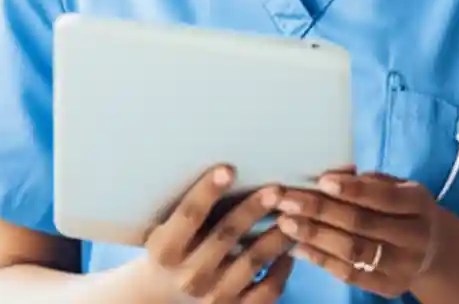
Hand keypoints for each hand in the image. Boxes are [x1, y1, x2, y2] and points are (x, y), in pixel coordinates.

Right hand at [139, 166, 295, 303]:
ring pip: (253, 261)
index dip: (207, 191)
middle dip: (252, 210)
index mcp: (165, 251)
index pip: (188, 215)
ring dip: (276, 236)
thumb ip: (186, 209)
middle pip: (225, 236)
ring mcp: (213, 297)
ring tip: (294, 214)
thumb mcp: (164, 232)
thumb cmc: (169, 252)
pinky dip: (282, 269)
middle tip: (276, 188)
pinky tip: (290, 249)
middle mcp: (189, 276)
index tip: (228, 168)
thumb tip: (223, 167)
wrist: (164, 299)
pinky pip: (268, 290)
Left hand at [274, 171, 445, 299]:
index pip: (385, 197)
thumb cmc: (401, 207)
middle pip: (363, 224)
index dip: (354, 190)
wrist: (433, 251)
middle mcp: (415, 237)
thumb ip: (367, 181)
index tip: (322, 181)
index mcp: (418, 203)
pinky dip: (321, 260)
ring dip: (316, 236)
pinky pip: (351, 275)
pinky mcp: (389, 287)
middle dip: (320, 210)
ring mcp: (403, 266)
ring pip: (354, 251)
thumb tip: (331, 174)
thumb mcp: (396, 186)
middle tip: (286, 200)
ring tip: (285, 223)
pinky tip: (298, 247)